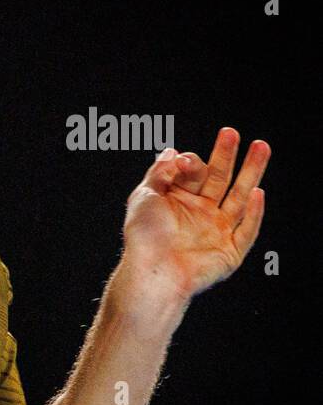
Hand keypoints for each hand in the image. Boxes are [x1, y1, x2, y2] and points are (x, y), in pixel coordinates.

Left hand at [122, 127, 269, 301]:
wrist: (152, 270)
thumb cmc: (143, 236)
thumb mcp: (144, 197)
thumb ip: (159, 173)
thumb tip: (172, 151)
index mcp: (179, 200)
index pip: (194, 172)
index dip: (192, 162)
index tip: (183, 160)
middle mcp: (200, 213)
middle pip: (220, 179)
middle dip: (227, 156)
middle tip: (232, 133)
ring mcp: (217, 231)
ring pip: (239, 197)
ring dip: (251, 172)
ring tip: (261, 147)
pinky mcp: (230, 251)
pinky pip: (247, 229)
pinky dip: (254, 212)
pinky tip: (257, 191)